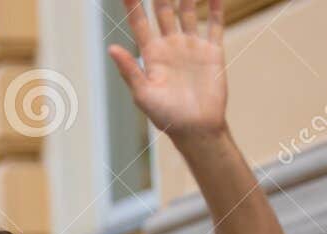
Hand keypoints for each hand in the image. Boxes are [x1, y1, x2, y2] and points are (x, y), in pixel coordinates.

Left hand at [109, 0, 226, 140]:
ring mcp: (191, 46)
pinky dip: (215, 7)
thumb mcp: (143, 94)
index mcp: (151, 55)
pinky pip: (214, 23)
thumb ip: (129, 70)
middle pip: (164, 10)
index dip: (133, 4)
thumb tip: (111, 48)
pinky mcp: (212, 51)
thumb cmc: (165, 116)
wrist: (196, 128)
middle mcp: (171, 46)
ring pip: (188, 11)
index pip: (140, 22)